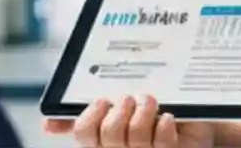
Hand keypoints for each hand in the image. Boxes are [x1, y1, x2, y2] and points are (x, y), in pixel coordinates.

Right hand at [43, 94, 214, 147]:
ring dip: (144, 111)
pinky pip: (162, 141)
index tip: (103, 100)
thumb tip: (48, 124)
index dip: (91, 116)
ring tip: (151, 101)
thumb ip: (87, 116)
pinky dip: (164, 124)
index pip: (84, 133)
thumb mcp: (120, 112)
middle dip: (120, 111)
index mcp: (103, 142)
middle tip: (130, 98)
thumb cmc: (151, 118)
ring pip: (134, 136)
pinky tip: (168, 117)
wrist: (192, 126)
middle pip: (108, 134)